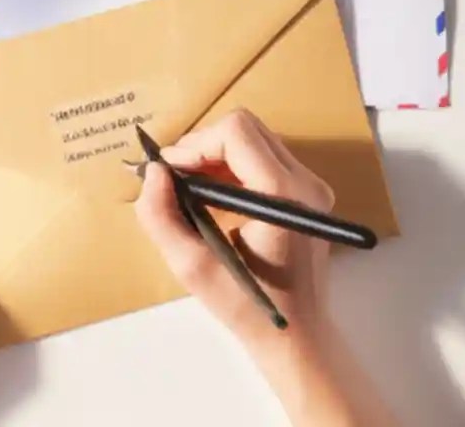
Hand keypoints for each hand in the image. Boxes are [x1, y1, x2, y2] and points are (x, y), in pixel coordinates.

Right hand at [135, 110, 397, 425]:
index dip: (194, 145)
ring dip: (214, 155)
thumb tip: (153, 172)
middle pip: (246, 129)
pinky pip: (262, 158)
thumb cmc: (246, 307)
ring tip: (189, 189)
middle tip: (174, 179)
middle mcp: (305, 182)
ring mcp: (311, 186)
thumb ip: (162, 217)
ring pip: (254, 139)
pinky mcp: (307, 194)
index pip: (235, 133)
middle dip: (202, 146)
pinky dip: (230, 167)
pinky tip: (212, 197)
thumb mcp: (192, 268)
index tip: (168, 173)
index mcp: (284, 197)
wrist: (296, 336)